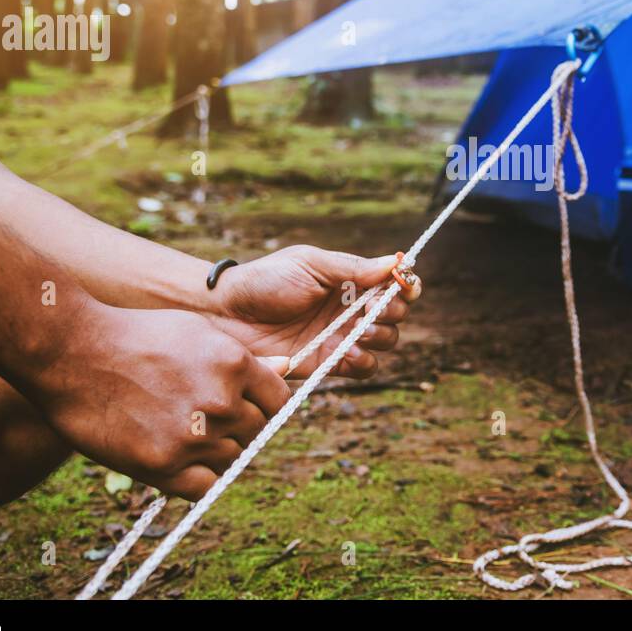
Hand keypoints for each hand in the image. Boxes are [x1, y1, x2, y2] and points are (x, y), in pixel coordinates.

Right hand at [27, 304, 291, 499]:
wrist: (72, 353)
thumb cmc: (135, 337)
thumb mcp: (196, 331)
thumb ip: (244, 357)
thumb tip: (288, 366)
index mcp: (235, 364)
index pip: (277, 400)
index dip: (260, 404)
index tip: (241, 404)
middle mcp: (222, 401)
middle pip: (254, 431)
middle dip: (235, 426)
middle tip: (199, 417)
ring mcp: (194, 435)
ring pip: (229, 458)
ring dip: (211, 452)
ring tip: (177, 431)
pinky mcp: (163, 465)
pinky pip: (203, 487)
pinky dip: (194, 478)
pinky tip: (174, 459)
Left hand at [209, 245, 422, 379]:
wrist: (226, 314)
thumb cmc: (264, 280)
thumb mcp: (309, 264)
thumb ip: (352, 267)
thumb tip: (394, 262)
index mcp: (349, 280)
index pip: (392, 284)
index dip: (405, 286)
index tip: (402, 286)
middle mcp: (350, 308)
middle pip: (394, 315)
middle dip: (392, 313)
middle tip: (372, 311)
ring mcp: (341, 336)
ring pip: (384, 342)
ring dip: (381, 337)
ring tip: (360, 332)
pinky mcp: (328, 362)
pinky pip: (362, 368)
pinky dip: (364, 362)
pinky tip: (348, 353)